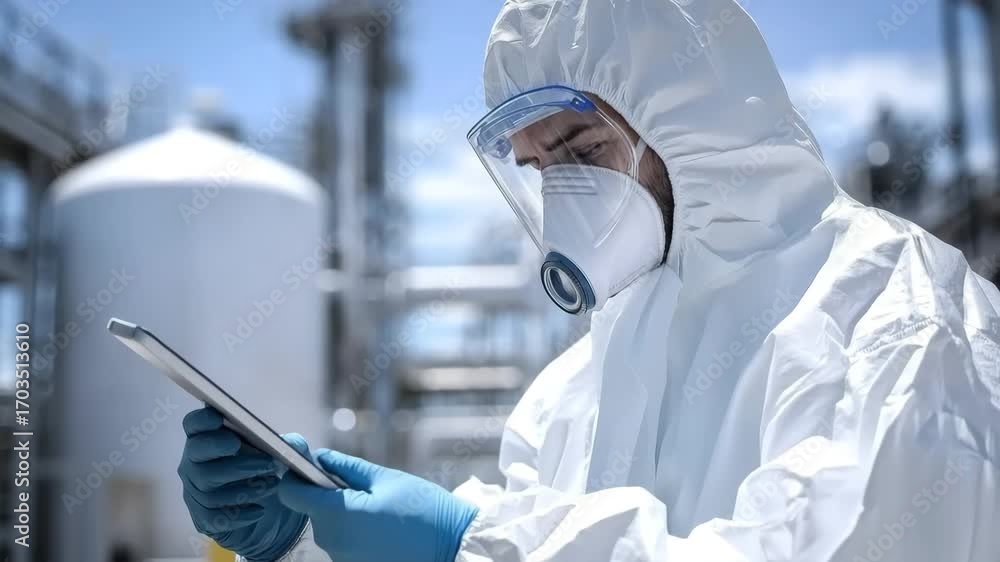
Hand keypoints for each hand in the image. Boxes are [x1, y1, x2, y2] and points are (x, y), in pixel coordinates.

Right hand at [178, 407, 308, 560]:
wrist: (274, 513)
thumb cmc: (271, 471)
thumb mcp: (286, 455)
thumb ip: (291, 444)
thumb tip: (290, 443)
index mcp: (210, 437)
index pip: (194, 423)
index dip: (202, 419)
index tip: (220, 417)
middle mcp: (195, 462)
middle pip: (198, 453)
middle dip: (231, 453)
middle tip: (266, 460)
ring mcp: (196, 491)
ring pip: (209, 487)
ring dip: (244, 486)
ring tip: (273, 484)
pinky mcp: (203, 518)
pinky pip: (214, 517)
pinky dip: (239, 514)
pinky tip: (260, 510)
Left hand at [277, 449, 478, 561]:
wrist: (453, 548)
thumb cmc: (424, 511)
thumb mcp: (386, 479)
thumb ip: (347, 467)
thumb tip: (319, 457)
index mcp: (338, 514)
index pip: (291, 493)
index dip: (294, 476)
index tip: (307, 467)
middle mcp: (333, 542)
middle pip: (313, 510)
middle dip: (330, 495)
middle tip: (364, 488)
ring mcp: (342, 560)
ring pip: (330, 527)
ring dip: (345, 515)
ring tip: (381, 510)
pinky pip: (344, 544)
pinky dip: (356, 533)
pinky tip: (383, 528)